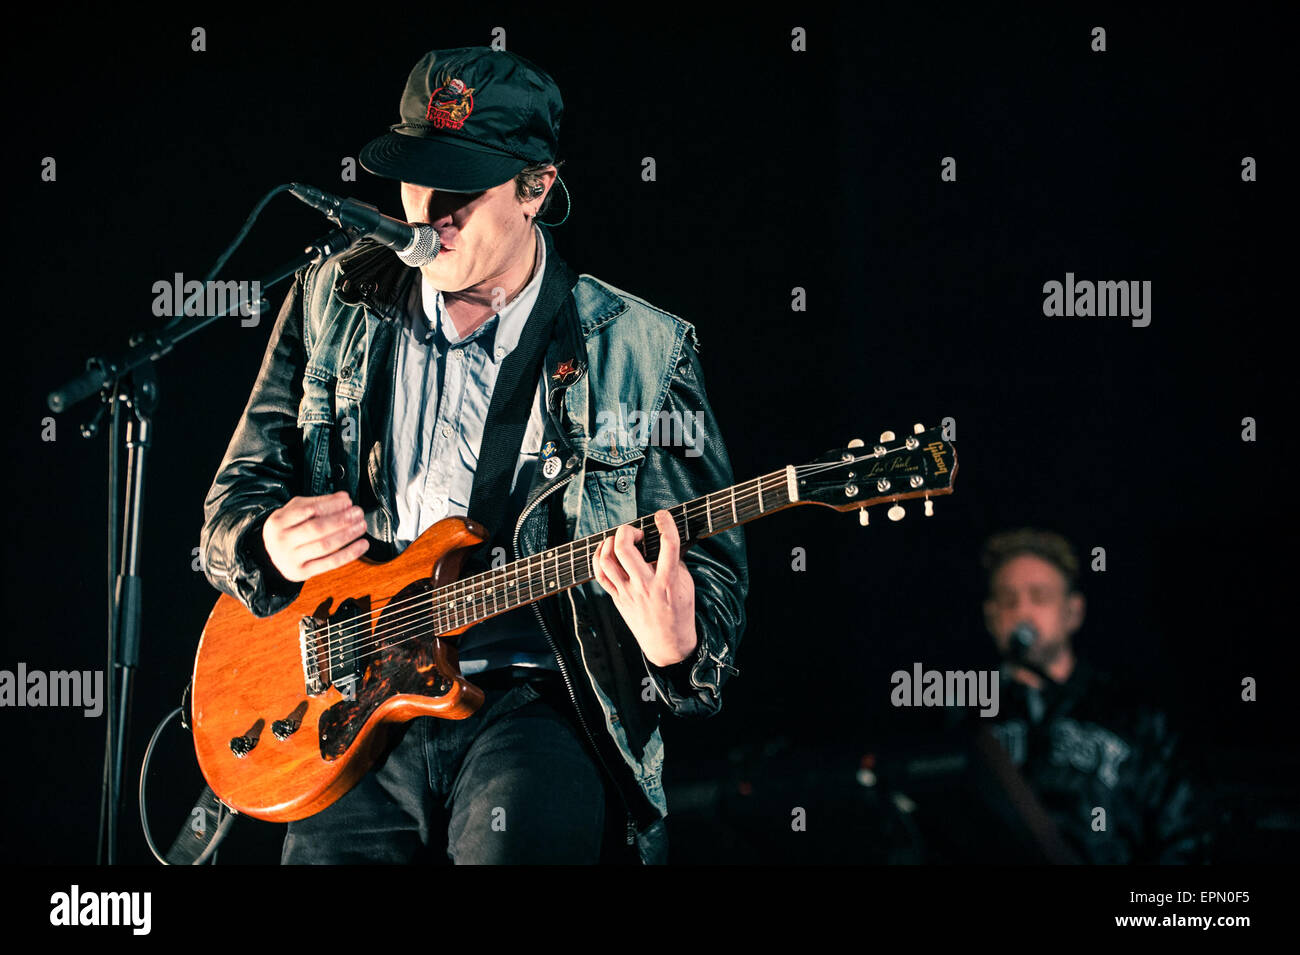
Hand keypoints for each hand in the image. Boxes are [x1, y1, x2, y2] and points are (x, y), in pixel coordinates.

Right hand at [261, 491, 369, 581]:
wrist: (272, 554)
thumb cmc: (288, 529)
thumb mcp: (295, 510)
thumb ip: (319, 502)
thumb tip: (344, 498)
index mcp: (278, 522)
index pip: (308, 510)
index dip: (331, 505)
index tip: (348, 501)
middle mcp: (281, 541)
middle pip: (317, 528)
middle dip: (341, 520)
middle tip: (358, 513)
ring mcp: (291, 559)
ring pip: (325, 546)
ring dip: (348, 534)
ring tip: (361, 525)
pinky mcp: (302, 573)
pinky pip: (330, 563)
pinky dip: (350, 553)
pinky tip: (362, 545)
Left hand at [592, 509, 696, 666]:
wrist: (668, 644)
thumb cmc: (679, 613)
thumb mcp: (687, 585)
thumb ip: (675, 562)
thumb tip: (663, 541)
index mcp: (668, 582)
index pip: (668, 545)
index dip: (666, 524)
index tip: (662, 516)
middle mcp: (645, 586)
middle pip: (625, 548)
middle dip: (627, 531)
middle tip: (637, 532)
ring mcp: (628, 593)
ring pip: (607, 560)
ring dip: (611, 542)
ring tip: (621, 540)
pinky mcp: (617, 598)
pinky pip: (600, 574)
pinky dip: (599, 557)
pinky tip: (606, 550)